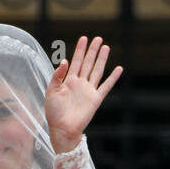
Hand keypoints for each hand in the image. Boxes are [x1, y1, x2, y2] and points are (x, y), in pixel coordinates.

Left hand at [45, 35, 122, 154]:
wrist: (62, 129)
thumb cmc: (53, 113)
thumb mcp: (51, 91)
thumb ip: (57, 75)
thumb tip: (65, 61)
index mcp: (68, 81)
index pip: (76, 61)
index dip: (80, 50)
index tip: (84, 38)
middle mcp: (80, 84)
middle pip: (88, 63)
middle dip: (92, 51)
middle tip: (98, 38)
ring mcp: (88, 91)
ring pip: (97, 71)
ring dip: (102, 59)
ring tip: (106, 47)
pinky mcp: (95, 99)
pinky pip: (106, 86)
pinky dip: (113, 78)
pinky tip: (118, 69)